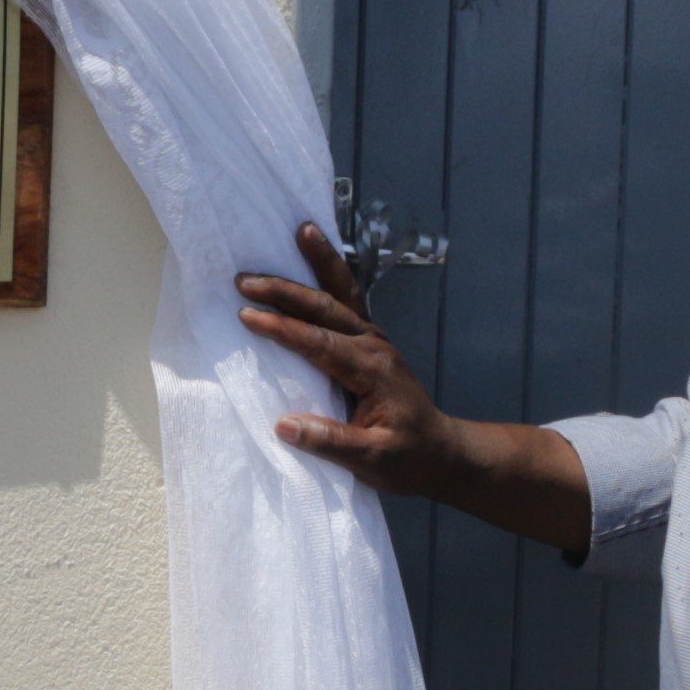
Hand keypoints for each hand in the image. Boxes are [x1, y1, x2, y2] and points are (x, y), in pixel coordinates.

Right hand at [240, 224, 462, 496]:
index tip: (247, 316)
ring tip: (302, 229)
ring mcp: (374, 340)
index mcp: (372, 370)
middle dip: (285, 291)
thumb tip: (284, 426)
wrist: (444, 453)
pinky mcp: (371, 342)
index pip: (319, 343)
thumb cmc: (409, 459)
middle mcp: (374, 345)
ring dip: (319, 263)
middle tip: (245, 279)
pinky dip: (334, 274)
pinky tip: (320, 254)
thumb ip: (331, 442)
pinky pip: (349, 301)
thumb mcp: (373, 459)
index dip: (282, 329)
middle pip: (326, 308)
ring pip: (343, 293)